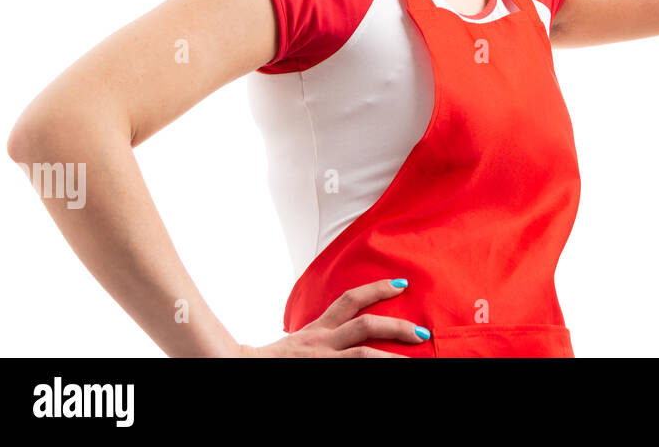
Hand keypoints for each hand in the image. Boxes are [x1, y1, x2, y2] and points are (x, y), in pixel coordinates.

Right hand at [237, 278, 429, 356]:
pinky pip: (351, 374)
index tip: (402, 283)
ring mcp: (321, 361)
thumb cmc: (272, 360)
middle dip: (397, 326)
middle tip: (422, 331)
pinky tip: (389, 375)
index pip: (349, 301)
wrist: (236, 367)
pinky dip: (371, 375)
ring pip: (362, 356)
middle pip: (365, 326)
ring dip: (392, 359)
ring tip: (416, 359)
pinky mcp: (318, 375)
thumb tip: (351, 326)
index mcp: (317, 329)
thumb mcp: (300, 341)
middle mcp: (321, 342)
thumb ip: (324, 333)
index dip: (377, 289)